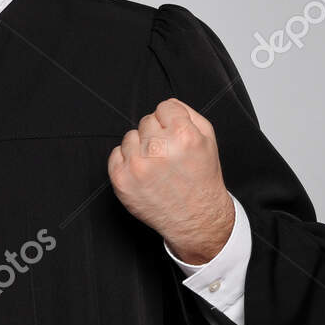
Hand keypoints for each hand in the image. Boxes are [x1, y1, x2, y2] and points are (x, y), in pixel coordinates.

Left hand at [107, 97, 233, 263]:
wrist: (196, 218)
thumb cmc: (201, 179)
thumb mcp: (208, 139)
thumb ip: (188, 113)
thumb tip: (166, 106)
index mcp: (183, 136)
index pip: (165, 107)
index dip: (172, 121)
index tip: (176, 136)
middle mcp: (158, 149)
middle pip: (147, 120)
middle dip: (157, 134)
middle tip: (169, 155)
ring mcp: (137, 165)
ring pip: (130, 136)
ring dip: (141, 148)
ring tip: (157, 166)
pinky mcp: (121, 180)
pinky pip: (116, 154)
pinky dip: (128, 161)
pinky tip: (145, 174)